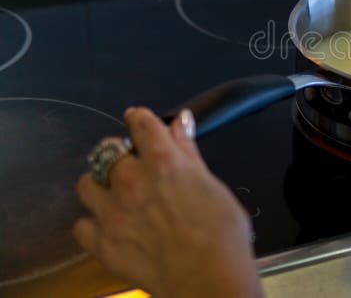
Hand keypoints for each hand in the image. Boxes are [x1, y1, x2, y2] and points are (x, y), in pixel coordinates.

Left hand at [74, 107, 261, 297]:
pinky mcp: (101, 243)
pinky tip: (110, 227)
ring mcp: (111, 212)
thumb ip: (189, 152)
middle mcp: (131, 180)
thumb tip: (182, 121)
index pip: (140, 124)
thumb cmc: (221, 233)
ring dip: (99, 184)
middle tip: (133, 164)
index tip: (138, 120)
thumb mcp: (212, 184)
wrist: (208, 278)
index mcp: (163, 161)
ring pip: (86, 183)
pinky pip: (81, 225)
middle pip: (108, 150)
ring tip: (115, 194)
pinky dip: (93, 223)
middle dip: (119, 152)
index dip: (139, 119)